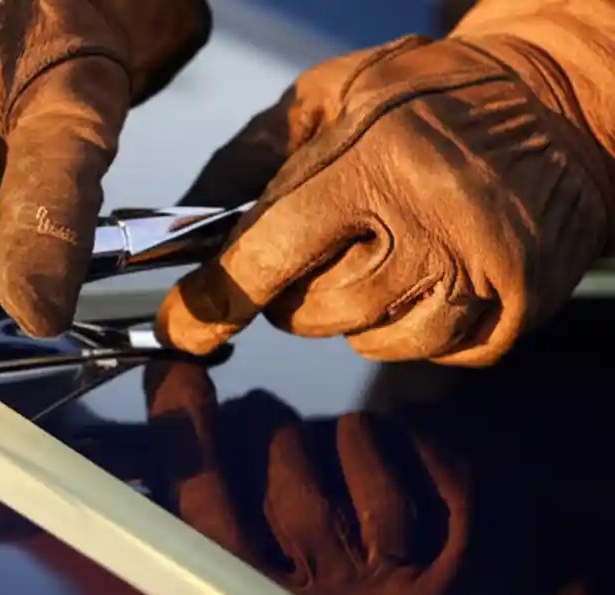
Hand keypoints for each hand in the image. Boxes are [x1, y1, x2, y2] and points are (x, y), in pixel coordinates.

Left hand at [161, 5, 614, 365]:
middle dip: (292, 295)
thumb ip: (251, 156)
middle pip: (318, 311)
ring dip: (353, 316)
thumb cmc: (429, 95)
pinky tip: (421, 278)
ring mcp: (486, 273)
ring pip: (376, 342)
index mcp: (379, 160)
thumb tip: (180, 225)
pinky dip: (410, 330)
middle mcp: (438, 222)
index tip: (182, 328)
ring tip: (376, 258)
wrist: (558, 102)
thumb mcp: (332, 94)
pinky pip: (435, 355)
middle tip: (312, 255)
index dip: (216, 297)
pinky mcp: (520, 309)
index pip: (273, 250)